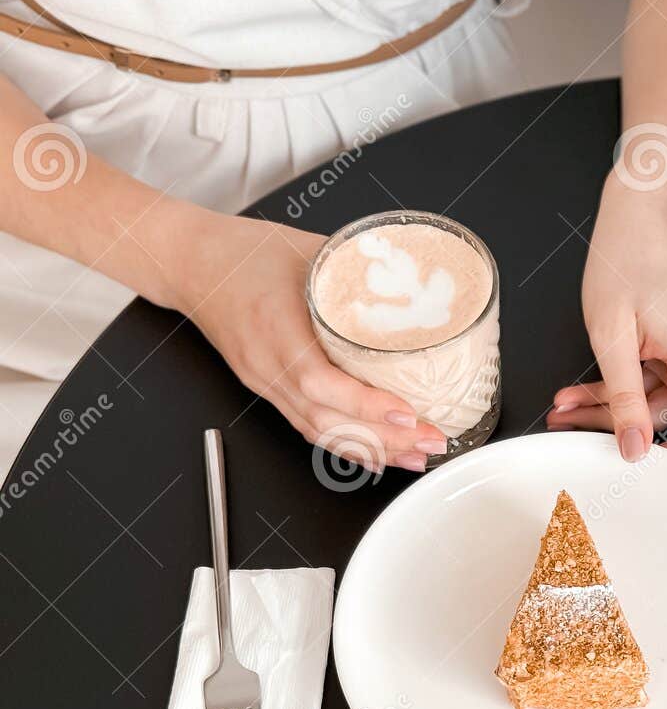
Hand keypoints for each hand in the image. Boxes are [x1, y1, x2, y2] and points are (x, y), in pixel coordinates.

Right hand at [176, 214, 445, 472]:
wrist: (191, 263)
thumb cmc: (245, 252)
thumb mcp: (309, 251)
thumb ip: (358, 273)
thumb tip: (413, 284)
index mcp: (275, 328)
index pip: (320, 382)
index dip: (365, 405)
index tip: (407, 414)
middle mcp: (267, 365)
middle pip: (327, 419)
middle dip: (385, 438)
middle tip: (433, 440)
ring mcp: (265, 382)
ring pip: (319, 431)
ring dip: (371, 450)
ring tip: (417, 456)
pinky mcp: (268, 388)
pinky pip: (307, 426)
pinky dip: (345, 445)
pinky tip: (378, 457)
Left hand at [549, 181, 666, 504]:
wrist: (638, 216)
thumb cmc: (627, 260)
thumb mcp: (611, 335)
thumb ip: (622, 396)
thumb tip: (634, 448)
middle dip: (641, 442)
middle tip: (590, 441)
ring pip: (660, 410)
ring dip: (613, 413)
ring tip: (565, 409)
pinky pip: (653, 388)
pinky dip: (618, 393)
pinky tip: (579, 394)